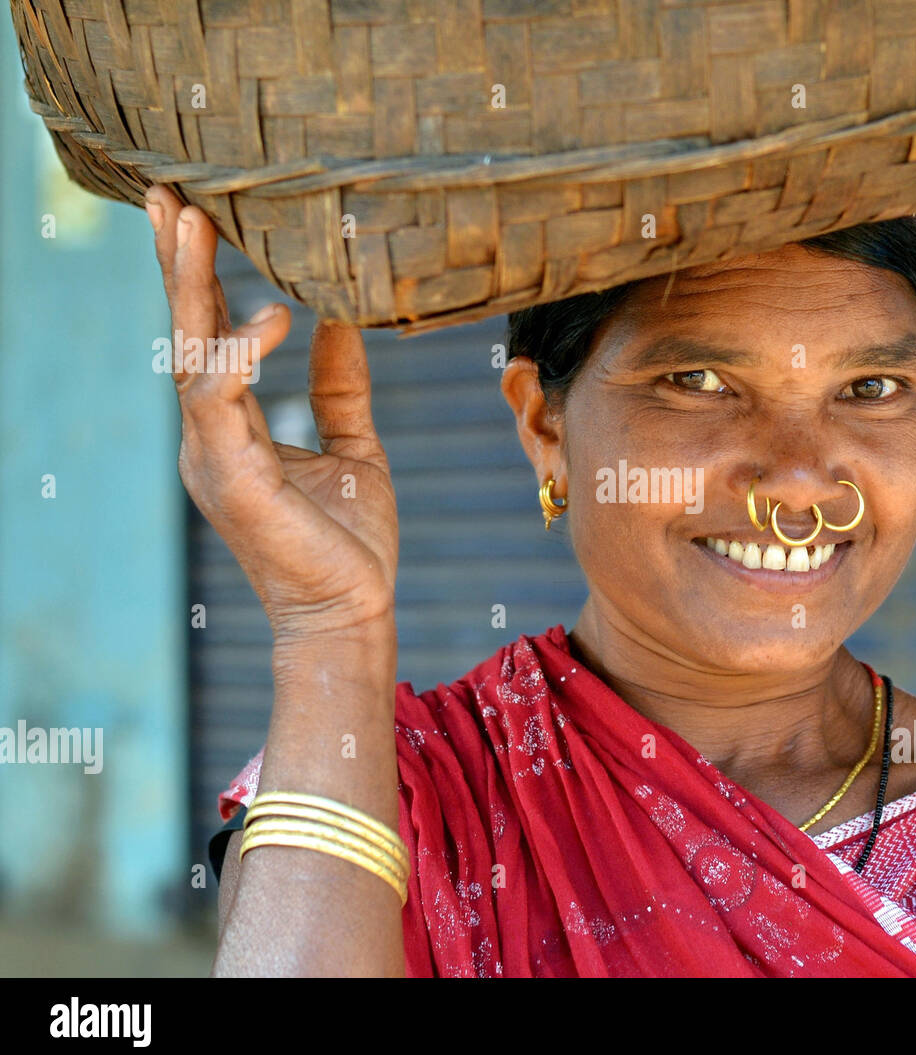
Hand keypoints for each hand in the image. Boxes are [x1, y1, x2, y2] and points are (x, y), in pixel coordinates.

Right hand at [146, 185, 398, 638]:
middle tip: (171, 194)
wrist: (354, 607)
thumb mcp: (353, 444)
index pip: (208, 340)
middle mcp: (209, 437)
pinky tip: (274, 318)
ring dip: (190, 288)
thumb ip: (340, 385)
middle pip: (184, 336)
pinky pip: (221, 401)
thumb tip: (338, 320)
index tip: (198, 215)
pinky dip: (241, 355)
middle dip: (177, 265)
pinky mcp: (231, 477)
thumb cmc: (348, 538)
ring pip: (189, 356)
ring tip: (194, 223)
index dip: (200, 280)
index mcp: (232, 429)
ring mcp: (212, 456)